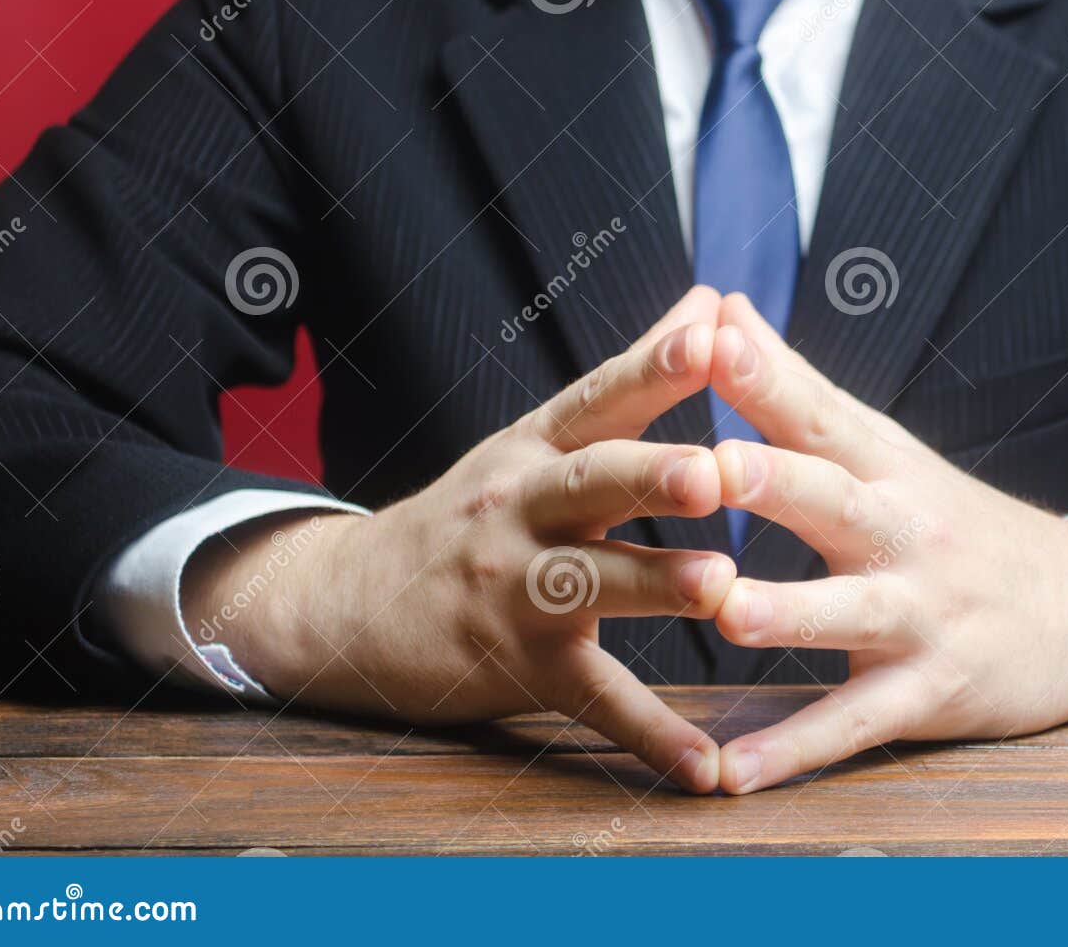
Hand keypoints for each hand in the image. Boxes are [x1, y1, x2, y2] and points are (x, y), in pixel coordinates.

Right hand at [184, 287, 732, 791]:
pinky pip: (590, 702)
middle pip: (588, 483)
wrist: (346, 604)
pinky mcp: (516, 666)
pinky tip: (703, 767)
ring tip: (720, 587)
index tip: (712, 335)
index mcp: (535, 450)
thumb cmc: (472, 514)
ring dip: (653, 584)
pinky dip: (648, 736)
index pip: (599, 398)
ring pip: (588, 583)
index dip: (653, 366)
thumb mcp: (538, 439)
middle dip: (651, 475)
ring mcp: (513, 589)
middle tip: (714, 470)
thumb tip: (714, 300)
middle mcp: (520, 509)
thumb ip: (634, 378)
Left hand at [705, 294, 1067, 793]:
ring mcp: (920, 616)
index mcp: (885, 469)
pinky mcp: (928, 693)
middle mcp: (904, 533)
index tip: (707, 335)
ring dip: (789, 613)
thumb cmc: (955, 524)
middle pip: (838, 500)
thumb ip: (795, 388)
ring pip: (850, 614)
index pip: (820, 412)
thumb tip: (721, 306)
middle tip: (714, 463)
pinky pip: (854, 724)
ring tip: (728, 612)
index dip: (766, 375)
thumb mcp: (887, 451)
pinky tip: (734, 774)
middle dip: (777, 482)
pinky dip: (794, 751)